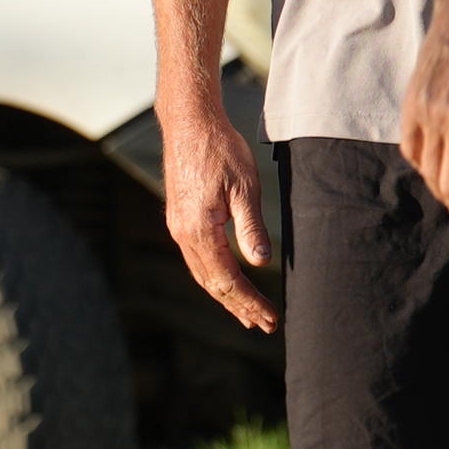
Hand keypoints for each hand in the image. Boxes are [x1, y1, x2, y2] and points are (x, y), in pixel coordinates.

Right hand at [157, 93, 279, 334]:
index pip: (227, 280)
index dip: (249, 302)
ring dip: (226, 296)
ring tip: (247, 313)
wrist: (189, 123)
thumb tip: (260, 264)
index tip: (270, 318)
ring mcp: (178, 227)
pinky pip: (197, 259)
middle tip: (264, 324)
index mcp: (199, 231)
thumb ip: (251, 228)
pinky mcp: (180, 219)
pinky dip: (215, 277)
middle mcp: (183, 234)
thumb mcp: (245, 188)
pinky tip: (227, 281)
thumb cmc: (221, 150)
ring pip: (203, 274)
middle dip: (239, 307)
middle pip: (212, 284)